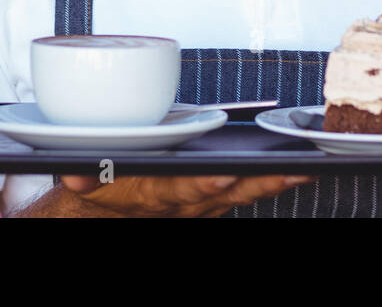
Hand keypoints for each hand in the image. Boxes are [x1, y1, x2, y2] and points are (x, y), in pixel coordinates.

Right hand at [58, 173, 315, 216]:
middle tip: (290, 173)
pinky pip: (251, 189)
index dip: (200, 185)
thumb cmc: (106, 190)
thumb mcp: (89, 185)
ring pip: (246, 193)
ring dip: (276, 182)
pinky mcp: (217, 198)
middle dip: (259, 184)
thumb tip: (73, 173)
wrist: (112, 214)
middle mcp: (187, 204)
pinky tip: (303, 167)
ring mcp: (206, 203)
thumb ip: (83, 177)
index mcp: (156, 195)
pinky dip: (276, 180)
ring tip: (308, 168)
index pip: (180, 191)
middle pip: (228, 195)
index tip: (221, 176)